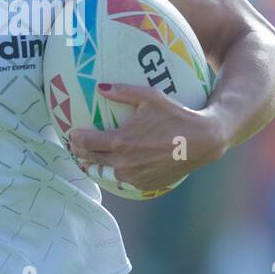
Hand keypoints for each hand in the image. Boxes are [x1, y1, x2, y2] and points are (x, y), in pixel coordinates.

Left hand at [66, 83, 226, 192]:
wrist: (202, 141)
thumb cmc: (175, 115)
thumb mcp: (150, 97)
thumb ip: (122, 92)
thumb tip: (99, 87)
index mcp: (120, 142)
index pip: (85, 143)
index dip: (75, 138)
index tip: (72, 133)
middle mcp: (123, 164)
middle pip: (91, 160)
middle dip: (81, 153)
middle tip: (76, 146)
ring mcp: (134, 177)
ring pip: (105, 174)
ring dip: (96, 166)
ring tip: (90, 160)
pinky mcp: (145, 186)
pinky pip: (123, 181)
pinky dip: (117, 174)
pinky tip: (116, 168)